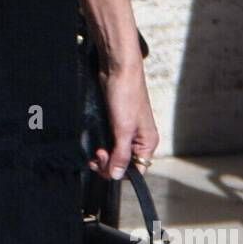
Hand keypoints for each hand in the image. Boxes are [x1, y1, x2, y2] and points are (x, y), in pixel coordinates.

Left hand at [89, 67, 158, 181]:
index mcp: (147, 143)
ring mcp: (127, 129)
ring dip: (104, 155)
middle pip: (125, 163)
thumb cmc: (126, 94)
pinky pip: (110, 140)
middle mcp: (139, 138)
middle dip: (108, 163)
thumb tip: (116, 175)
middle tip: (97, 154)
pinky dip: (102, 144)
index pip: (137, 170)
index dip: (118, 172)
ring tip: (95, 150)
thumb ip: (121, 154)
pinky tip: (94, 143)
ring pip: (115, 152)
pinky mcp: (116, 121)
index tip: (103, 164)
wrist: (117, 68)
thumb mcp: (123, 129)